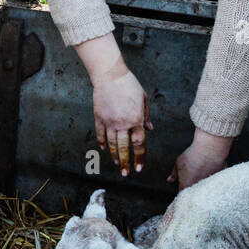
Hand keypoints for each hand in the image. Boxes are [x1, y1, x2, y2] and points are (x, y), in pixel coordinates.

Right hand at [91, 59, 151, 175]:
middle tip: (126, 173)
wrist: (110, 75)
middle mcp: (122, 123)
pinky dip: (102, 142)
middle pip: (124, 148)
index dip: (139, 157)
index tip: (139, 168)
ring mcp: (109, 121)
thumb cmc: (129, 85)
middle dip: (126, 162)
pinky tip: (103, 149)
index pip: (139, 143)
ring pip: (111, 143)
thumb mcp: (143, 99)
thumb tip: (149, 130)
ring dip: (114, 156)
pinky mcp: (99, 117)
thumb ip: (146, 116)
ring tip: (117, 164)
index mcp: (136, 119)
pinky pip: (100, 133)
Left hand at [168, 128, 232, 189]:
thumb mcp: (178, 163)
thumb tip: (170, 180)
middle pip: (194, 193)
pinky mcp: (218, 180)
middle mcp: (198, 188)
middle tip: (192, 179)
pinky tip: (211, 171)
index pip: (182, 194)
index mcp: (186, 185)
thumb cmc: (192, 155)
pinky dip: (213, 179)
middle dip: (192, 189)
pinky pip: (214, 183)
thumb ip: (174, 174)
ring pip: (204, 189)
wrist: (209, 150)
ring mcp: (209, 185)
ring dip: (203, 185)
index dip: (181, 191)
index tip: (182, 187)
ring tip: (202, 174)